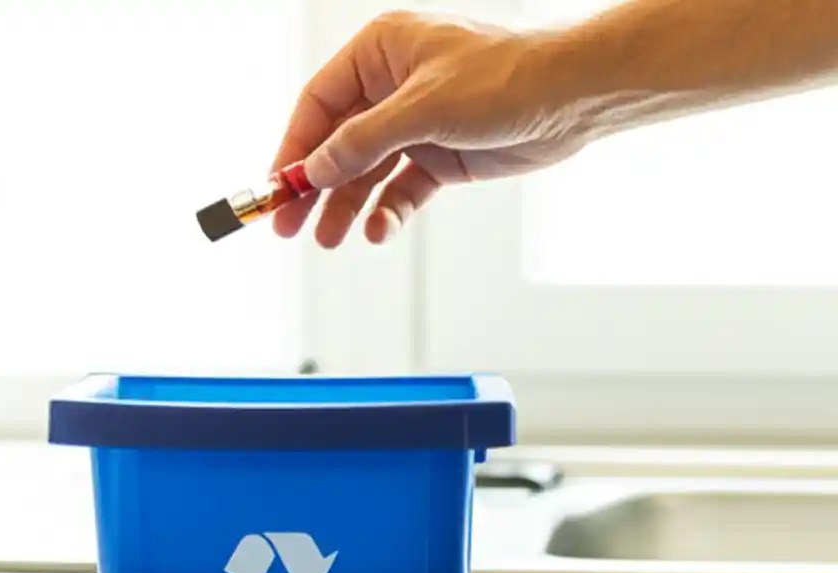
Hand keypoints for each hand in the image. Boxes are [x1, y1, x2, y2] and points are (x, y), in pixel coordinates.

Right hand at [271, 12, 588, 247]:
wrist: (576, 96)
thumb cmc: (507, 76)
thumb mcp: (425, 108)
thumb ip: (364, 141)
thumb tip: (315, 170)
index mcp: (380, 52)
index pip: (318, 103)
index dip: (295, 147)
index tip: (278, 187)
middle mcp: (392, 86)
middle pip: (336, 142)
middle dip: (314, 186)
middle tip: (287, 226)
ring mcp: (417, 123)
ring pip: (366, 172)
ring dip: (346, 206)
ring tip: (328, 239)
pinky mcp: (441, 155)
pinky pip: (401, 189)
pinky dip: (388, 212)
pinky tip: (378, 231)